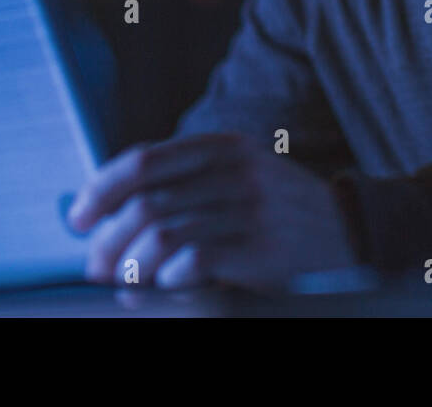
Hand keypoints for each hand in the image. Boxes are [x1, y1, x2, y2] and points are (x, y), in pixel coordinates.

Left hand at [65, 132, 357, 289]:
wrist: (353, 233)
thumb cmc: (283, 212)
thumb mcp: (239, 178)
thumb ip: (186, 185)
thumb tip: (113, 214)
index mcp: (223, 146)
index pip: (145, 160)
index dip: (101, 188)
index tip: (78, 217)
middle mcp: (236, 169)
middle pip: (147, 200)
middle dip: (109, 236)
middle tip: (94, 263)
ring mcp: (251, 206)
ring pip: (164, 232)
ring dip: (132, 262)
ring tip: (124, 280)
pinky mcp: (263, 245)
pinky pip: (197, 257)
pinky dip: (171, 275)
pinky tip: (167, 284)